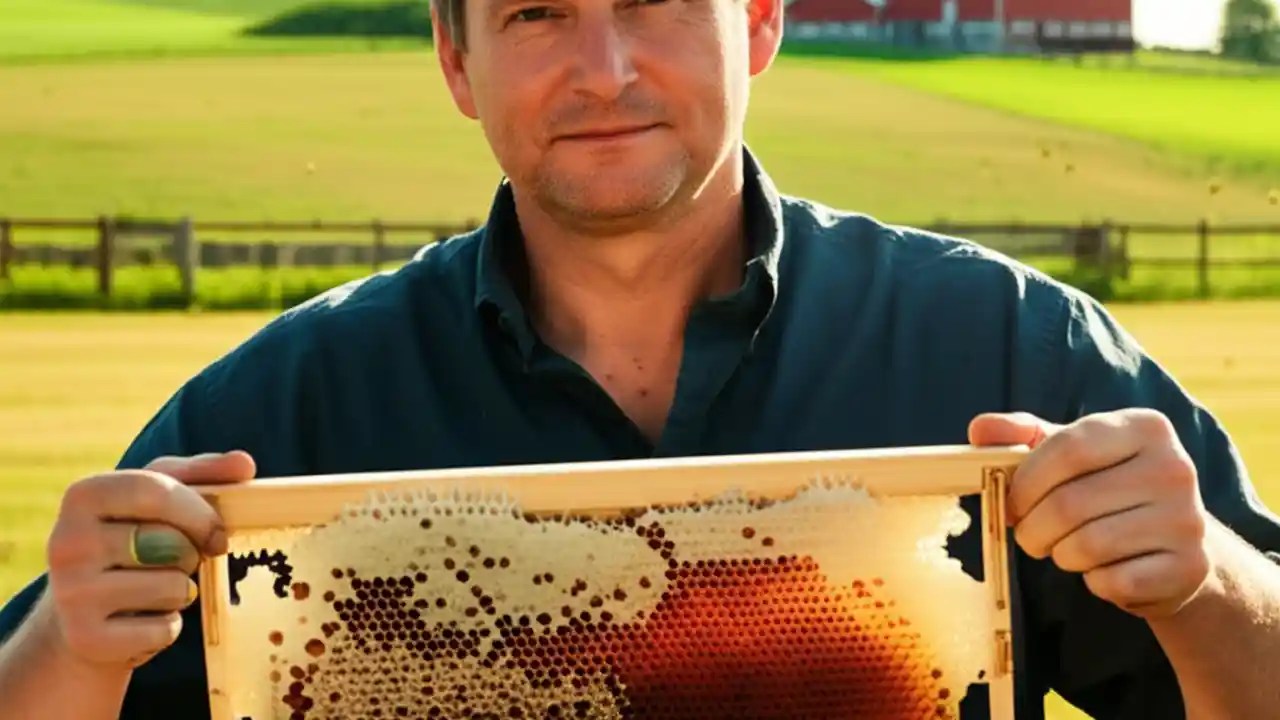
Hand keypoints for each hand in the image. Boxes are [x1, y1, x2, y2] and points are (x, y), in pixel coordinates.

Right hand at [41, 452, 255, 669]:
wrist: (75, 617)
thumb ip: (204, 475)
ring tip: (152, 590)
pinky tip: (141, 621)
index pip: (156, 492)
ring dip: (180, 592)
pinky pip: (164, 630)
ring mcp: (72, 594)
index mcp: (83, 496)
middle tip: (172, 562)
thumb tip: (244, 463)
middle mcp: (67, 543)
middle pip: (171, 544)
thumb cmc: (130, 542)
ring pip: (172, 589)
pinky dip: (167, 627)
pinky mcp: (86, 639)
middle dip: (189, 556)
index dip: (199, 514)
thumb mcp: (157, 499)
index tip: (216, 533)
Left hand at [970, 410, 1211, 619]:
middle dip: (1033, 527)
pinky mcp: (1189, 569)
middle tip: (1030, 535)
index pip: (1067, 448)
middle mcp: (1175, 469)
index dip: (1026, 481)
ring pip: (1087, 545)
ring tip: (1066, 548)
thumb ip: (1023, 436)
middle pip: (1070, 503)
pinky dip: (1094, 581)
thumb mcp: (1072, 452)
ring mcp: (1187, 521)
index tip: (1012, 501)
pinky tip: (1103, 569)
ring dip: (1060, 554)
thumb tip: (980, 429)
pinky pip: (1113, 582)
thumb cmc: (1109, 487)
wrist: (1178, 544)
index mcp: (1146, 427)